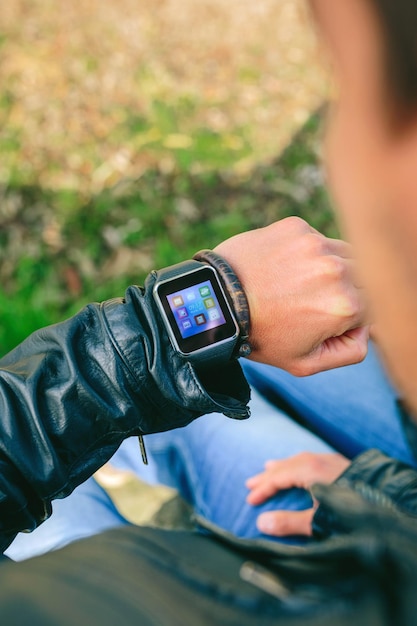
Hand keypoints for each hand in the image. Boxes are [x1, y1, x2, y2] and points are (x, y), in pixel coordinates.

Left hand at [215, 216, 368, 374]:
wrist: (216, 300)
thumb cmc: (259, 335)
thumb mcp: (305, 363)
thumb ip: (349, 352)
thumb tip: (367, 329)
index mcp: (346, 305)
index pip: (373, 306)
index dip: (351, 317)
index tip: (323, 319)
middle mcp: (337, 270)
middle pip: (365, 277)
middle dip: (346, 291)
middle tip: (311, 303)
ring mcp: (316, 244)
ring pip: (345, 254)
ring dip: (332, 269)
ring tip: (297, 285)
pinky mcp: (297, 227)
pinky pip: (318, 240)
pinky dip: (308, 253)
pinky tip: (283, 268)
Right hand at [246, 452, 349, 535]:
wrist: (386, 503)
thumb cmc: (351, 515)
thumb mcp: (317, 522)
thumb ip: (289, 523)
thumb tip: (261, 523)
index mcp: (309, 470)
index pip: (278, 477)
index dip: (262, 488)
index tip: (250, 501)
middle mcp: (318, 461)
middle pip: (286, 465)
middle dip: (268, 475)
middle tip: (250, 483)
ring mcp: (331, 460)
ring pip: (299, 460)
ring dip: (282, 466)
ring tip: (270, 467)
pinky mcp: (341, 464)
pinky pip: (310, 459)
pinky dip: (297, 463)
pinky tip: (301, 468)